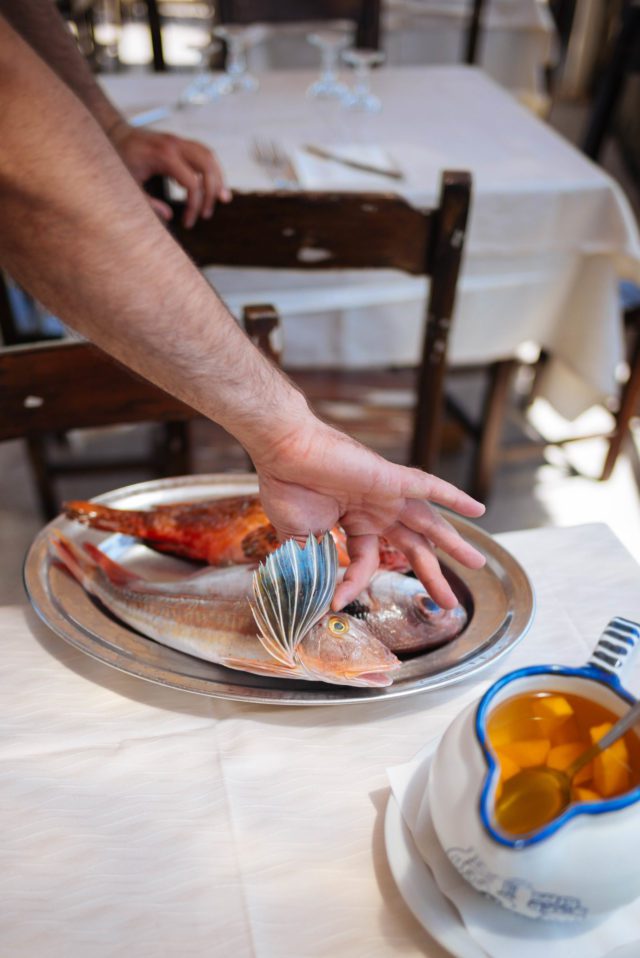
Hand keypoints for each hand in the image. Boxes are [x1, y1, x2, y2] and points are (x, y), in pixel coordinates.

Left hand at [109, 124, 230, 226]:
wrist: (112, 132)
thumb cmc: (118, 159)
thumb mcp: (128, 184)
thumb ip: (147, 202)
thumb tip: (169, 217)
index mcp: (163, 156)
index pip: (192, 183)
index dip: (194, 206)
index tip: (187, 223)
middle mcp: (175, 145)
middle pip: (208, 167)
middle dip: (212, 192)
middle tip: (207, 214)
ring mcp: (178, 140)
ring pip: (210, 157)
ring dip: (218, 179)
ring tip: (222, 199)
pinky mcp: (179, 142)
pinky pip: (204, 153)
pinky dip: (211, 170)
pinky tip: (211, 185)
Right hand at [251, 419, 485, 611]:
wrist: (283, 452)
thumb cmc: (286, 487)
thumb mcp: (299, 538)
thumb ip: (311, 564)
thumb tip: (316, 597)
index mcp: (355, 522)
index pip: (365, 562)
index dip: (353, 584)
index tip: (337, 602)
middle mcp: (376, 509)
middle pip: (412, 547)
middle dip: (431, 574)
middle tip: (448, 602)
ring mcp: (386, 494)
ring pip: (428, 522)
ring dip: (453, 543)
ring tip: (476, 563)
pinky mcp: (390, 478)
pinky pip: (428, 487)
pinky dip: (453, 497)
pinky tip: (477, 509)